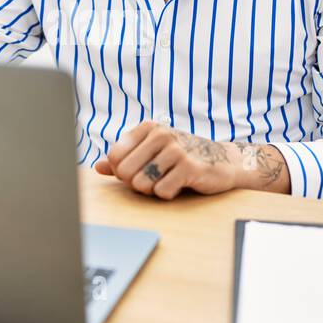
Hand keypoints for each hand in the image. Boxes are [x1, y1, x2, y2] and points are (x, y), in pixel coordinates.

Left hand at [93, 122, 288, 198]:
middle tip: (154, 178)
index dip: (122, 171)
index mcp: (148, 127)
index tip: (138, 170)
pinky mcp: (189, 168)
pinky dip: (168, 194)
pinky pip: (162, 192)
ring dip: (152, 189)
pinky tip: (180, 184)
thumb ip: (124, 160)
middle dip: (136, 182)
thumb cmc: (182, 158)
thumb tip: (98, 167)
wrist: (223, 161)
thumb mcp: (152, 153)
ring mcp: (176, 150)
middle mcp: (161, 134)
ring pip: (142, 184)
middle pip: (126, 172)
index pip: (115, 155)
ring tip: (167, 180)